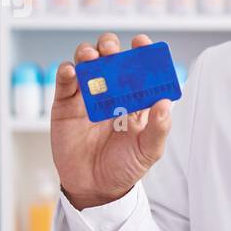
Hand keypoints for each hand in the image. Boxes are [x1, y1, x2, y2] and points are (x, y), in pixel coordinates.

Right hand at [51, 32, 173, 209]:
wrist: (95, 188)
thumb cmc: (125, 166)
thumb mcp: (148, 151)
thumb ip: (159, 128)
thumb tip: (165, 103)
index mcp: (135, 97)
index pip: (138, 66)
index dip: (140, 51)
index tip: (141, 42)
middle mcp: (111, 91)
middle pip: (109, 57)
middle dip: (110, 46)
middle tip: (111, 50)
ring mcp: (87, 95)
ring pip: (86, 63)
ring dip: (88, 53)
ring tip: (91, 56)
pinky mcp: (65, 105)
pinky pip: (64, 83)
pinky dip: (66, 72)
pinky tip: (71, 71)